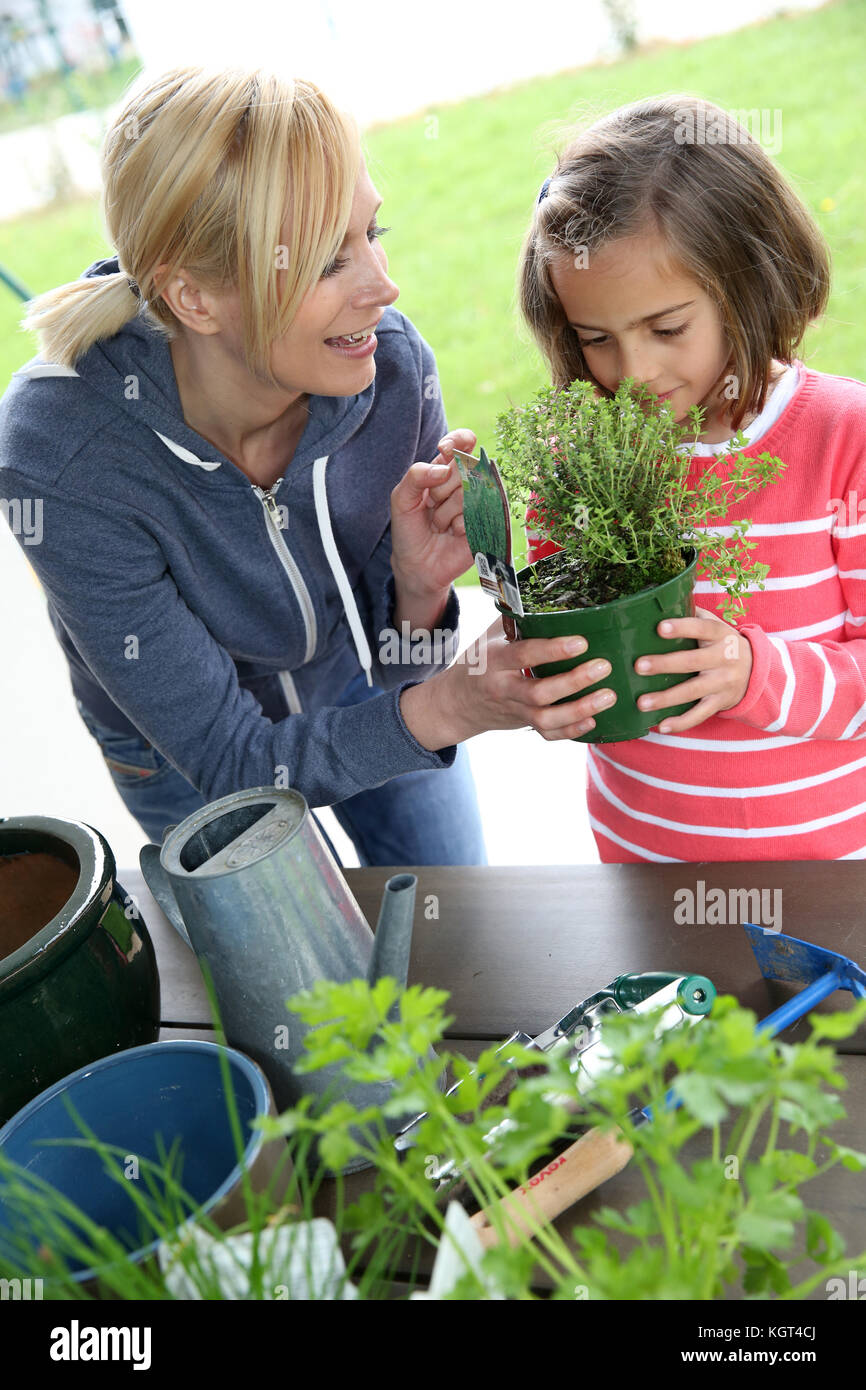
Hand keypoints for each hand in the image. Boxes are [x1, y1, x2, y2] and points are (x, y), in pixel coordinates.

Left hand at [389, 428, 476, 597]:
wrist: (417, 566)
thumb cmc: (409, 530)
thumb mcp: (401, 498)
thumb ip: (415, 475)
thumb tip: (444, 468)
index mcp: (446, 469)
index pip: (463, 442)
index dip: (457, 441)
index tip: (443, 449)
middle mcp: (467, 482)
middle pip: (463, 466)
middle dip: (439, 488)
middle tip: (431, 506)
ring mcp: (480, 502)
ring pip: (467, 491)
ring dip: (445, 511)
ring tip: (440, 524)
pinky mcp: (488, 522)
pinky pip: (473, 514)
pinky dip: (457, 525)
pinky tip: (453, 533)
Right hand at [400, 620, 619, 748]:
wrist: (456, 703)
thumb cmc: (480, 660)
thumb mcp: (490, 636)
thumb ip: (516, 618)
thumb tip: (548, 588)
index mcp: (495, 660)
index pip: (524, 655)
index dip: (553, 650)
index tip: (582, 642)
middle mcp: (503, 688)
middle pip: (539, 691)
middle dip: (574, 681)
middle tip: (604, 667)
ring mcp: (514, 710)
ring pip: (546, 718)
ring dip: (580, 710)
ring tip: (609, 696)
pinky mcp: (523, 725)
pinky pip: (547, 735)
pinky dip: (571, 731)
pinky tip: (594, 721)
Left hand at [633, 606, 753, 732]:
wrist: (756, 670)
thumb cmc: (722, 643)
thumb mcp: (716, 625)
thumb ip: (693, 615)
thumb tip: (660, 599)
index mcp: (721, 634)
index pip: (702, 628)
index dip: (682, 627)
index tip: (660, 627)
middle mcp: (724, 658)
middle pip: (692, 662)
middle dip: (664, 664)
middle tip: (639, 666)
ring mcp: (723, 683)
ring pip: (693, 692)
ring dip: (666, 698)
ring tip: (641, 703)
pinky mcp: (720, 703)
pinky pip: (700, 715)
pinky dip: (681, 723)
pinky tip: (660, 726)